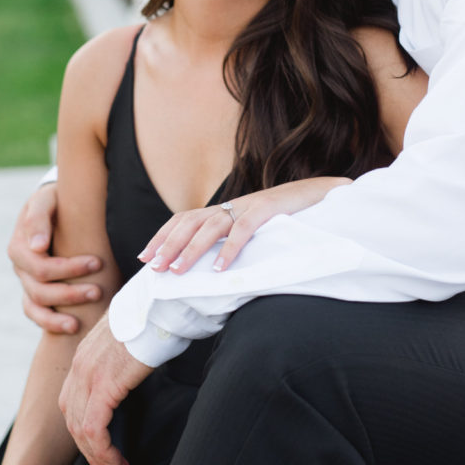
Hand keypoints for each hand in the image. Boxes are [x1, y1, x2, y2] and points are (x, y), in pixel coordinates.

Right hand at [7, 183, 101, 333]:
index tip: (97, 263)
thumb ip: (39, 218)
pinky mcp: (34, 292)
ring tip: (80, 323)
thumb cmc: (55, 201)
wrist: (57, 206)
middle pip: (40, 289)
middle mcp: (20, 266)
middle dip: (70, 293)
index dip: (69, 269)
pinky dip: (50, 323)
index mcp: (20, 245)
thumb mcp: (46, 200)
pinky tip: (73, 327)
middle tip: (98, 291)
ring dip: (58, 316)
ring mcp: (26, 281)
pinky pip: (35, 314)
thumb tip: (37, 246)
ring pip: (36, 306)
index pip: (42, 266)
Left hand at [59, 317, 149, 464]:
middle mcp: (80, 368)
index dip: (83, 433)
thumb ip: (118, 364)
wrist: (161, 304)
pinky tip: (118, 462)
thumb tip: (128, 376)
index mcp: (83, 359)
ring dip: (99, 458)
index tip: (101, 453)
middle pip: (72, 421)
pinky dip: (104, 451)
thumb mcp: (127, 345)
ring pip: (81, 430)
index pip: (70, 405)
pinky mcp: (105, 385)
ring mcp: (89, 376)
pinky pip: (95, 428)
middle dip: (89, 452)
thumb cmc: (154, 323)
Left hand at [139, 177, 350, 273]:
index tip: (144, 257)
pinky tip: (221, 269)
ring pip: (211, 226)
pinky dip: (230, 249)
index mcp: (222, 209)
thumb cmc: (284, 217)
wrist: (320, 193)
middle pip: (189, 222)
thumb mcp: (252, 228)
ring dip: (191, 249)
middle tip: (154, 268)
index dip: (162, 236)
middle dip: (168, 245)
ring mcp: (247, 205)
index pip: (183, 219)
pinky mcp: (267, 209)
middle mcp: (229, 205)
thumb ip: (231, 241)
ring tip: (177, 271)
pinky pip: (243, 230)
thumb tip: (210, 270)